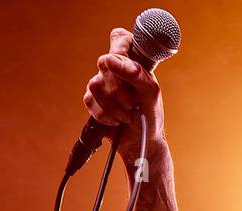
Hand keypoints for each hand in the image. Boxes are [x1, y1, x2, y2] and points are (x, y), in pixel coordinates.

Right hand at [83, 27, 165, 165]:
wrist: (142, 141)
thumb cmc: (150, 115)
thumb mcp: (151, 94)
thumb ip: (136, 74)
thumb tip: (111, 59)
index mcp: (132, 60)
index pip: (119, 37)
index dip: (120, 48)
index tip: (130, 69)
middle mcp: (115, 68)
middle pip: (104, 62)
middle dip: (119, 88)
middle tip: (133, 103)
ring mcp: (101, 82)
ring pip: (95, 84)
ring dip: (114, 105)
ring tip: (128, 114)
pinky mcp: (92, 99)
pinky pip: (90, 101)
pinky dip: (106, 115)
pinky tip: (117, 120)